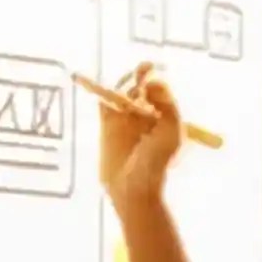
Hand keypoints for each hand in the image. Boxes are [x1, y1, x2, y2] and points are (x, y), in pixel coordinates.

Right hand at [100, 61, 183, 206]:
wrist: (134, 187)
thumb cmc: (157, 162)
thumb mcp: (172, 132)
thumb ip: (167, 104)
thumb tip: (152, 81)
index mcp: (164, 112)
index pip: (157, 84)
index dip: (151, 74)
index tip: (148, 73)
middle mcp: (144, 111)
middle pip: (137, 82)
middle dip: (136, 78)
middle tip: (137, 87)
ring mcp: (125, 116)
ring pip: (120, 89)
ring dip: (121, 84)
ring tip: (126, 98)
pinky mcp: (107, 124)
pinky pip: (102, 100)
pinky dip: (98, 89)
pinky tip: (90, 80)